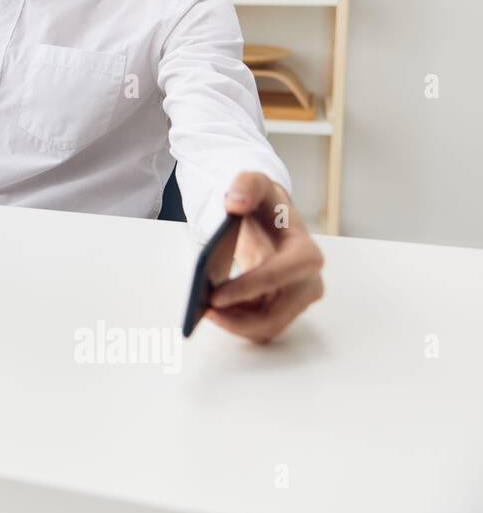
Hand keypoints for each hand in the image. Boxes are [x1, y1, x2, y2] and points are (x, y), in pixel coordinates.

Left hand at [205, 171, 324, 343]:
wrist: (272, 222)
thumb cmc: (266, 206)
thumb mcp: (255, 184)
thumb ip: (246, 186)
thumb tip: (235, 203)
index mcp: (306, 253)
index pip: (278, 276)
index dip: (247, 288)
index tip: (214, 296)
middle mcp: (309, 282)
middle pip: (274, 315)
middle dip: (239, 319)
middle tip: (203, 311)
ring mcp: (297, 300)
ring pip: (267, 328)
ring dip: (235, 326)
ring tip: (204, 311)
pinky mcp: (284, 310)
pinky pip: (260, 327)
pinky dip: (237, 324)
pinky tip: (215, 311)